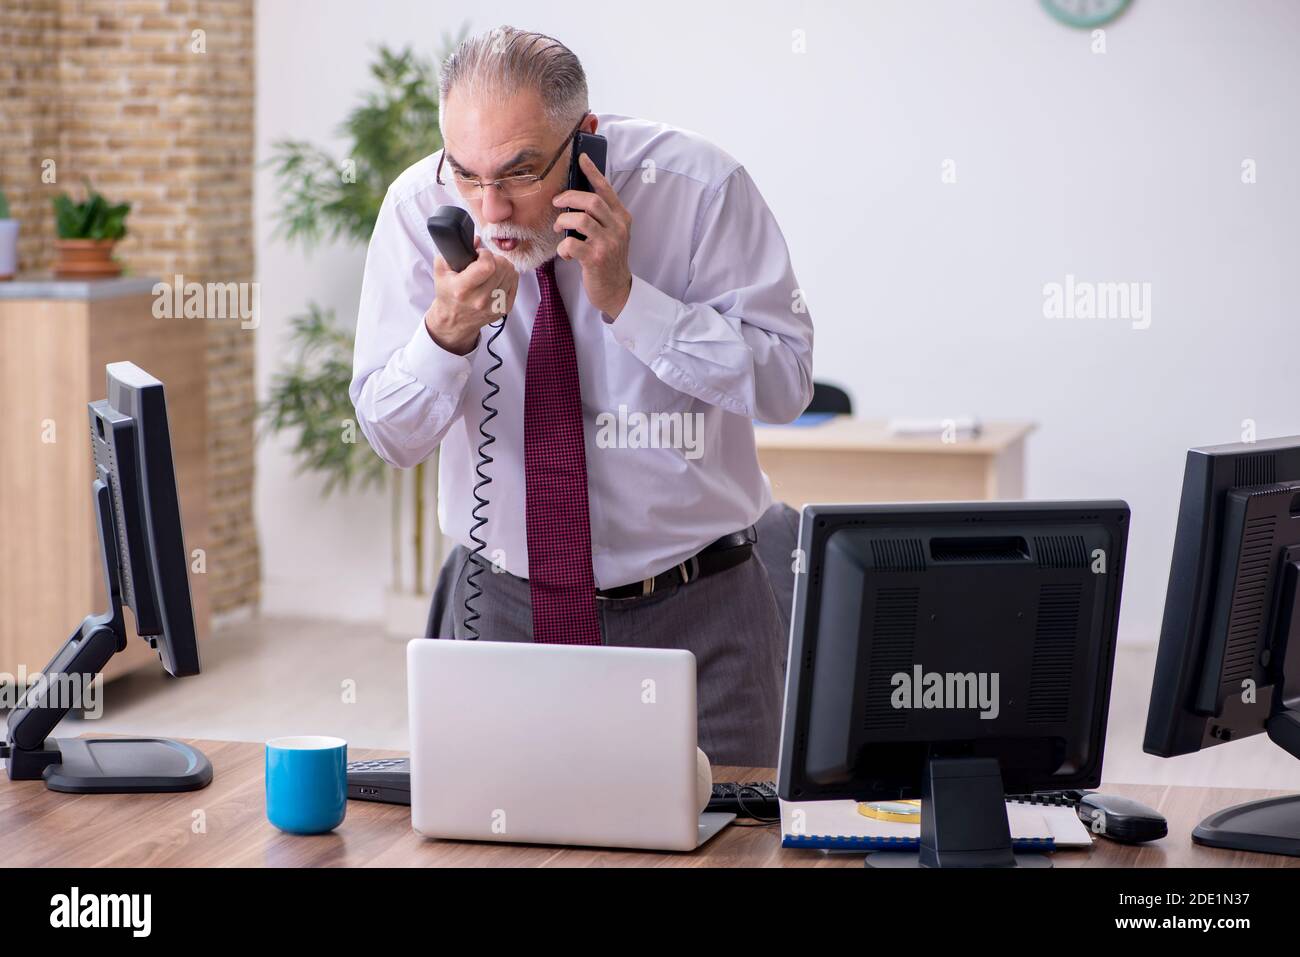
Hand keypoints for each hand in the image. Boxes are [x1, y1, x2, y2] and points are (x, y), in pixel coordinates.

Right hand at [424, 238, 518, 354]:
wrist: (455, 320)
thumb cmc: (448, 293)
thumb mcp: (441, 271)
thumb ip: (453, 251)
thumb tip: (476, 239)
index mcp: (462, 289)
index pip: (487, 266)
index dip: (486, 254)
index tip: (480, 255)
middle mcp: (479, 299)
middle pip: (502, 267)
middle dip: (495, 258)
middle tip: (486, 261)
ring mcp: (494, 306)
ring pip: (511, 273)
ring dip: (502, 266)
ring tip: (490, 269)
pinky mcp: (504, 308)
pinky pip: (515, 282)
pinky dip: (508, 276)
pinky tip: (497, 277)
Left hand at [553, 152, 633, 318]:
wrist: (616, 290)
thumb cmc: (608, 259)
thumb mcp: (611, 234)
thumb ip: (601, 217)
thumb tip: (575, 199)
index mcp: (622, 218)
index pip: (606, 189)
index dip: (592, 172)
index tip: (581, 158)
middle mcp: (618, 228)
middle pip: (591, 201)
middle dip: (569, 197)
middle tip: (557, 202)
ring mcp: (608, 243)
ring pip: (580, 219)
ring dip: (563, 221)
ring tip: (559, 228)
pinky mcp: (595, 259)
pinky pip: (571, 244)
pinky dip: (563, 247)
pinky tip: (566, 253)